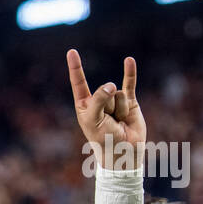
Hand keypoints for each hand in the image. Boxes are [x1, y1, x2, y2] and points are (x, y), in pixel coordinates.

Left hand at [67, 49, 144, 171]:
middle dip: (108, 106)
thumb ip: (99, 100)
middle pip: (104, 90)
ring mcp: (114, 99)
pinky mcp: (130, 101)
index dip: (76, 67)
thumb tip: (111, 84)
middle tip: (108, 122)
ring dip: (120, 109)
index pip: (79, 82)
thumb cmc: (103, 140)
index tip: (72, 51)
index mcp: (84, 105)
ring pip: (118, 93)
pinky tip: (129, 60)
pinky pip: (130, 83)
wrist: (124, 151)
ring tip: (118, 121)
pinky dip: (130, 72)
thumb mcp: (94, 121)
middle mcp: (98, 100)